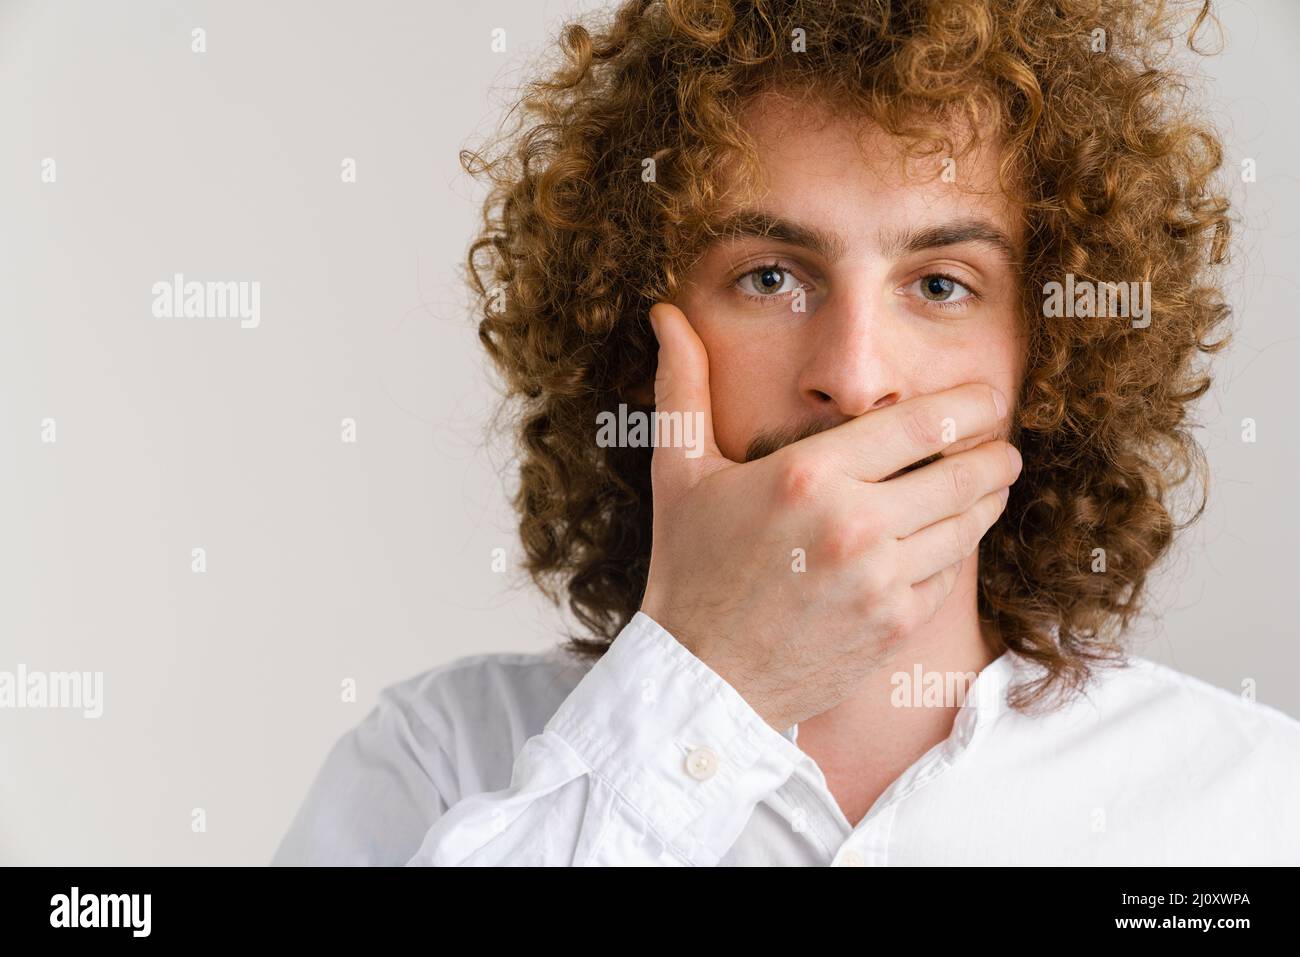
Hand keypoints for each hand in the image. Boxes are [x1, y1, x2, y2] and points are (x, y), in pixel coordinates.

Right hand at [639, 302, 1021, 730]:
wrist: (701, 676)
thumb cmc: (689, 567)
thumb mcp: (678, 472)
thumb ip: (683, 387)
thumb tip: (664, 313)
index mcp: (806, 475)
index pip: (919, 422)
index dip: (968, 403)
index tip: (986, 395)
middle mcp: (853, 525)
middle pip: (961, 471)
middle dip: (994, 450)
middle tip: (1002, 440)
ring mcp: (879, 580)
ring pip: (968, 524)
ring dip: (989, 497)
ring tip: (991, 481)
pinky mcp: (894, 625)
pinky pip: (951, 574)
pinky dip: (958, 550)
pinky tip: (951, 537)